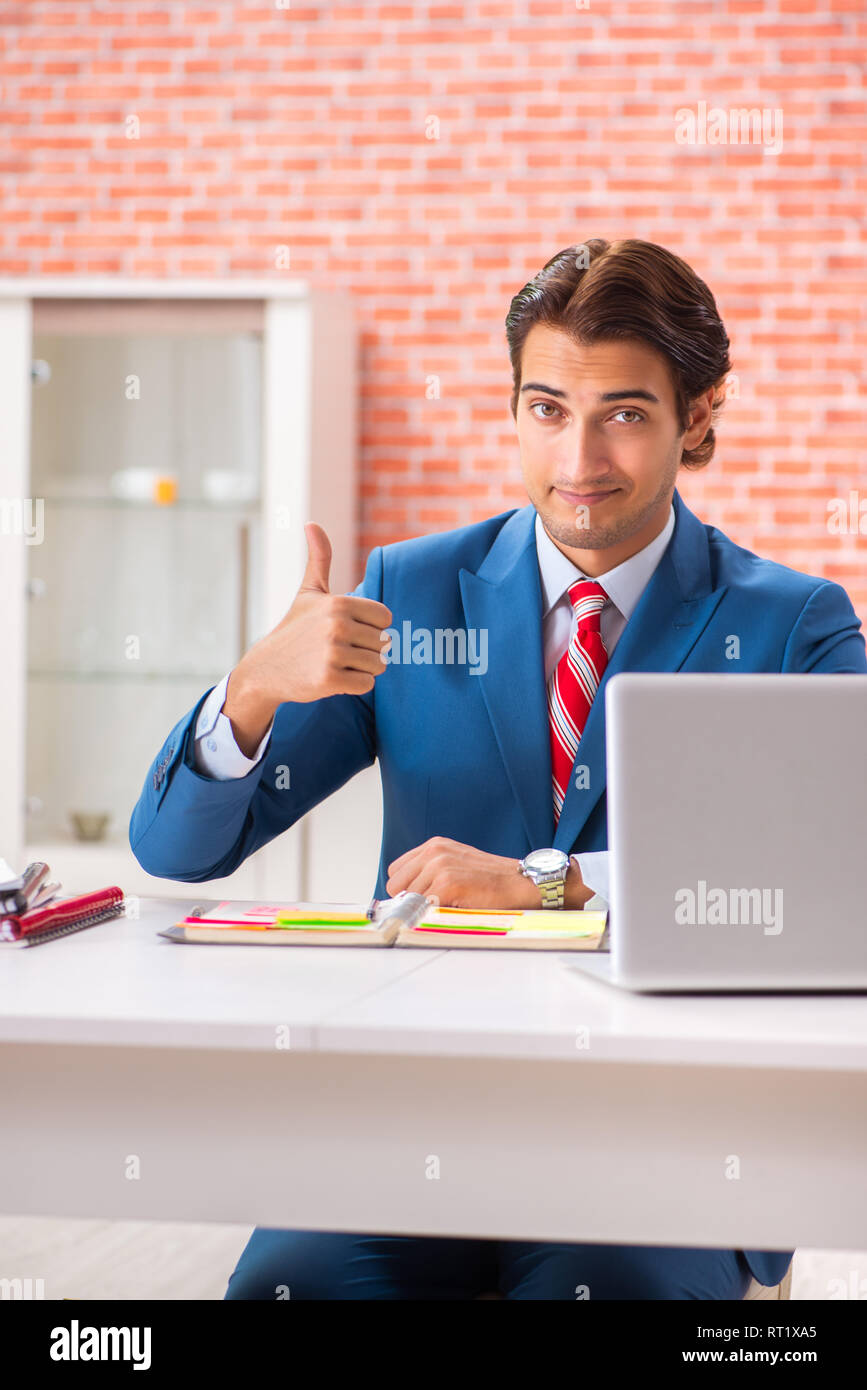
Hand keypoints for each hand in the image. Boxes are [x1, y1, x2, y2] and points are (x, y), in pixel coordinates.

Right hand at [223, 522, 392, 753]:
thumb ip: (319, 558)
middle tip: (337, 650)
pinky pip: (366, 684)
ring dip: (361, 669)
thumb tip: (312, 523)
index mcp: (339, 603)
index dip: (371, 627)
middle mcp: (337, 625)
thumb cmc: (294, 629)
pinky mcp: (329, 679)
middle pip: (384, 644)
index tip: (348, 630)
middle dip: (366, 651)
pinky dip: (354, 685)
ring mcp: (333, 653)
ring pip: (378, 665)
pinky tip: (332, 678)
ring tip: (335, 663)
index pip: (386, 619)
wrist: (266, 669)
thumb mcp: (309, 592)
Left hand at [386, 837, 592, 908]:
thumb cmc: (493, 880)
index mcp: (435, 846)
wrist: (523, 884)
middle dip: (411, 900)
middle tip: (437, 905)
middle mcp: (434, 852)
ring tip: (451, 905)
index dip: (407, 889)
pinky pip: (422, 907)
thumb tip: (404, 898)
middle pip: (395, 886)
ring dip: (425, 908)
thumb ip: (431, 874)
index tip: (423, 899)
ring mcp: (440, 866)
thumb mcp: (458, 865)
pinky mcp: (447, 883)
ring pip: (408, 899)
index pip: (396, 872)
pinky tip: (455, 909)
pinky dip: (434, 914)